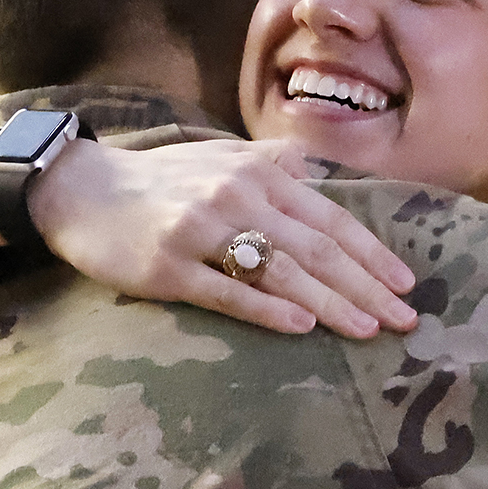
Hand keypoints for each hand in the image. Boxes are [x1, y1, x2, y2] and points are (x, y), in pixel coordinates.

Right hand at [27, 136, 419, 336]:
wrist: (81, 191)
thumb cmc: (162, 182)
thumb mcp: (222, 158)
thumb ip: (274, 162)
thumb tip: (320, 169)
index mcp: (258, 172)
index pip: (329, 219)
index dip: (372, 254)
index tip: (406, 286)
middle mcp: (236, 196)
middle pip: (315, 249)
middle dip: (365, 287)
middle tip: (403, 321)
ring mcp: (201, 231)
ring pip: (279, 272)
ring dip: (329, 304)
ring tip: (367, 330)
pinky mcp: (168, 267)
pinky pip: (227, 292)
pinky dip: (267, 310)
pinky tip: (302, 329)